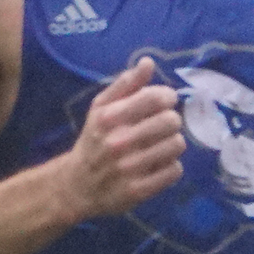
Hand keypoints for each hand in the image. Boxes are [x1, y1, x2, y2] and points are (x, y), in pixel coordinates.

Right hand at [60, 58, 185, 219]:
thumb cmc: (94, 139)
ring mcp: (129, 168)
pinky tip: (157, 165)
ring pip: (177, 145)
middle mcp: (118, 142)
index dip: (168, 97)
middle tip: (161, 126)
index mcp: (109, 117)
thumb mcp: (101, 107)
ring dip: (172, 144)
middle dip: (171, 121)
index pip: (155, 98)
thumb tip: (148, 62)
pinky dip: (170, 167)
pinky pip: (174, 171)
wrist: (76, 185)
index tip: (165, 102)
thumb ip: (126, 84)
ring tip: (159, 146)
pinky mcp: (138, 191)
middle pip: (171, 121)